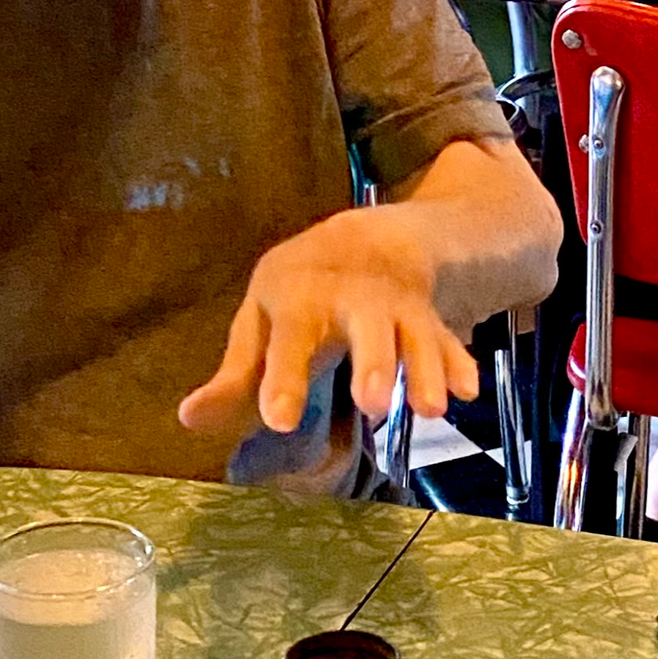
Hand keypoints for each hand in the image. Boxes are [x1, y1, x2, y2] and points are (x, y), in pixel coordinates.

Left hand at [177, 208, 480, 442]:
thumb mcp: (262, 323)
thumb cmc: (300, 294)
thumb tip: (190, 419)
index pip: (291, 337)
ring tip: (433, 411)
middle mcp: (352, 295)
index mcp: (300, 296)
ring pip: (414, 332)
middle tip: (370, 406)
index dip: (284, 377)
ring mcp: (396, 303)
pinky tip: (467, 392)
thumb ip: (236, 376)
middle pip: (366, 325)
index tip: (278, 419)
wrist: (366, 238)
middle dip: (373, 363)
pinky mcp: (428, 314)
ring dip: (424, 368)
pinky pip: (447, 338)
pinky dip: (458, 363)